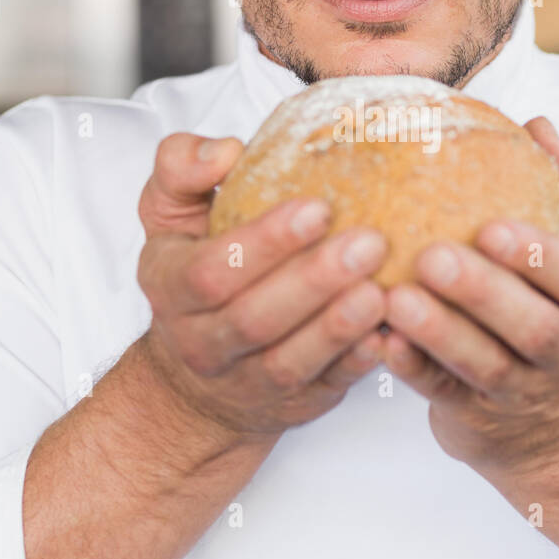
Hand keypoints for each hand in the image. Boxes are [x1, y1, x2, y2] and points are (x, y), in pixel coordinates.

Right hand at [136, 133, 387, 447]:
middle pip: (254, 317)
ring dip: (337, 327)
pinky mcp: (292, 405)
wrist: (196, 380)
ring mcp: (247, 381)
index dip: (264, 243)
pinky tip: (387, 335)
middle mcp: (202, 341)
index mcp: (171, 286)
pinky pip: (325, 389)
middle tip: (370, 242)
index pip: (210, 271)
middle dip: (314, 280)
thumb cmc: (197, 272)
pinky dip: (356, 364)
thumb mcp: (172, 215)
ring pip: (289, 362)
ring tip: (381, 290)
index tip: (318, 207)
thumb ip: (183, 169)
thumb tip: (225, 152)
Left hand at [380, 117, 558, 471]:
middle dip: (483, 293)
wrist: (544, 415)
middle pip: (533, 328)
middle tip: (432, 257)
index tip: (491, 227)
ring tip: (396, 299)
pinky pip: (441, 394)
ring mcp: (522, 389)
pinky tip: (379, 341)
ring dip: (440, 332)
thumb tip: (538, 126)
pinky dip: (411, 368)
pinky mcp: (474, 413)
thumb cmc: (550, 304)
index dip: (540, 257)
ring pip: (485, 365)